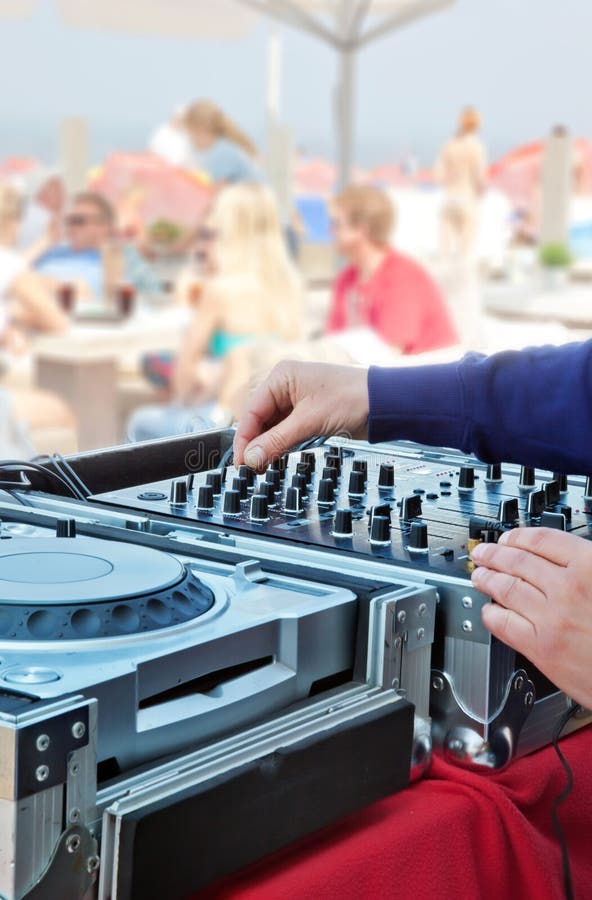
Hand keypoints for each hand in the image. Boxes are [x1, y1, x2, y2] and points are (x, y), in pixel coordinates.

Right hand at [233, 360, 368, 470]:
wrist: (386, 404)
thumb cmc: (353, 399)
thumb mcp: (310, 422)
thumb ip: (277, 441)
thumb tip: (251, 458)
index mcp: (281, 377)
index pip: (251, 411)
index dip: (245, 439)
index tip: (241, 463)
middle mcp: (285, 386)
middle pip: (258, 420)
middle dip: (255, 445)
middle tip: (250, 469)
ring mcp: (296, 401)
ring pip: (271, 428)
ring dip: (267, 447)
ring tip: (262, 468)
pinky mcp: (307, 415)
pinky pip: (285, 432)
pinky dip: (280, 446)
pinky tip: (276, 459)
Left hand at [471, 528, 591, 709]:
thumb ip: (589, 566)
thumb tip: (570, 557)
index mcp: (590, 566)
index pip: (542, 539)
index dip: (518, 536)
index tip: (508, 537)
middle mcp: (567, 588)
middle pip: (517, 562)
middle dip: (494, 555)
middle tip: (483, 553)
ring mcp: (552, 618)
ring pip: (506, 589)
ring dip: (487, 580)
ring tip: (479, 576)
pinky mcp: (543, 649)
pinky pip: (505, 626)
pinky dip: (491, 615)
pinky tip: (488, 611)